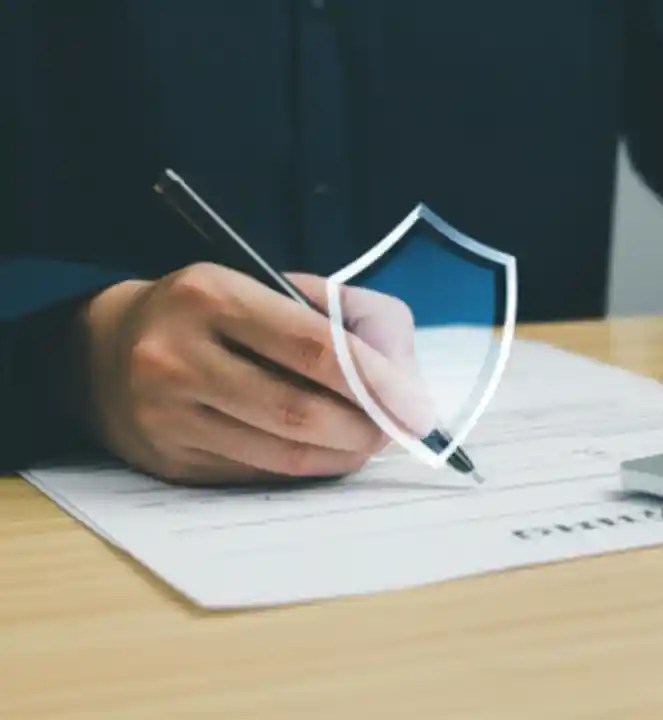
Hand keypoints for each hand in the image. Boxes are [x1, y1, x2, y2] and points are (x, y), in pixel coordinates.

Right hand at [75, 263, 432, 483]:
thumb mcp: (276, 286)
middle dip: (366, 428)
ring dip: (345, 454)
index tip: (418, 408)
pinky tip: (323, 450)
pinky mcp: (169, 461)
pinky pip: (261, 474)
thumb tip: (406, 384)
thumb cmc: (219, 313)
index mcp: (211, 295)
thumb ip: (352, 319)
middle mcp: (178, 356)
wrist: (107, 348)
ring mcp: (167, 415)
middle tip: (398, 430)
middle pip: (301, 412)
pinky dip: (307, 467)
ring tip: (368, 440)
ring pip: (285, 454)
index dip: (377, 383)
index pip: (314, 347)